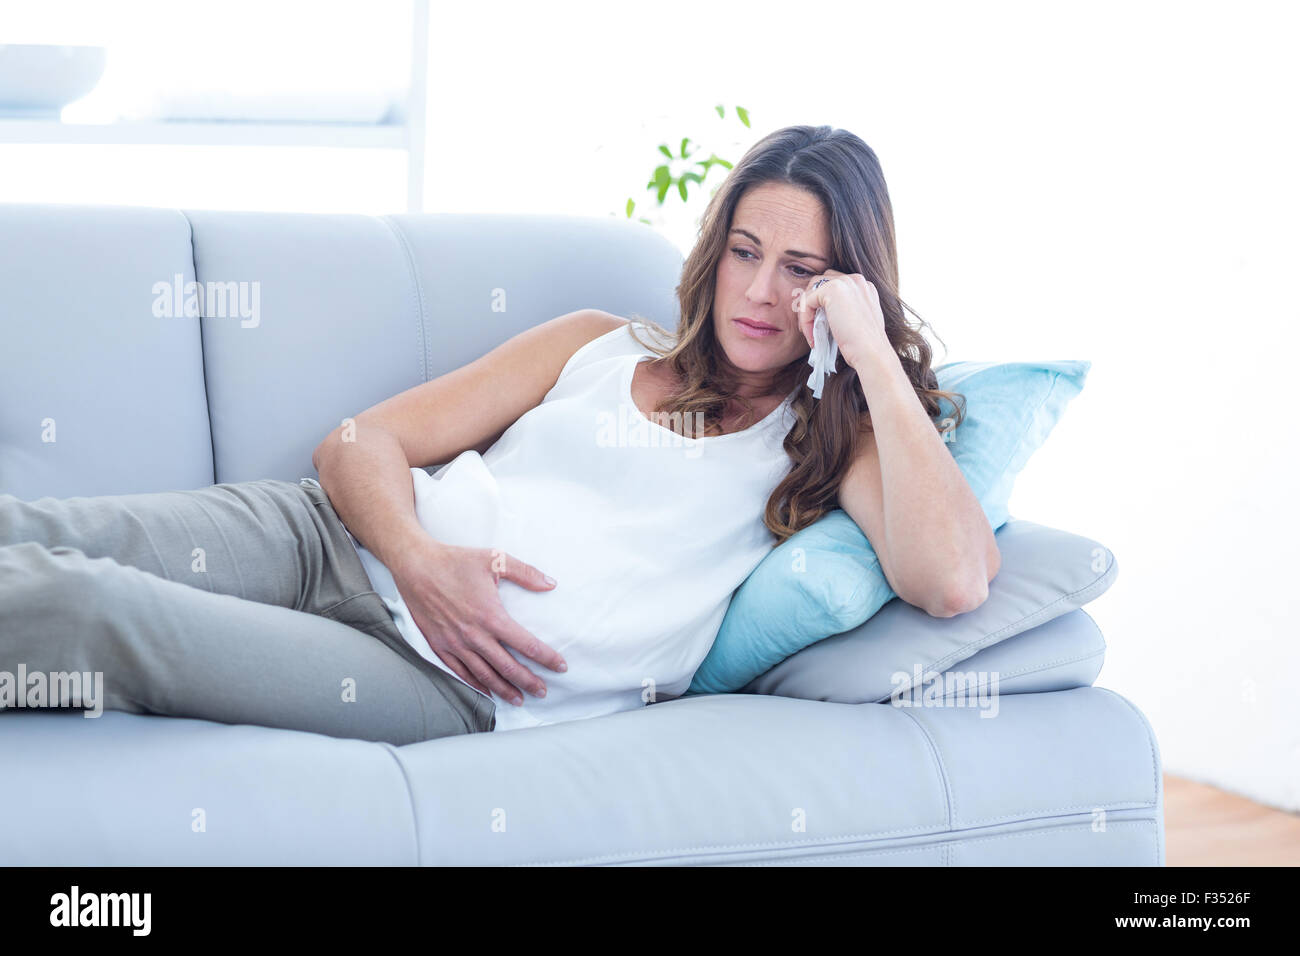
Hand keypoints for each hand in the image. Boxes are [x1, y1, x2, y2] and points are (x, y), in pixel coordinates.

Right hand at [389, 536, 565, 705]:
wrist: (415, 565)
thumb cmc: (456, 560)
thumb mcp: (495, 559)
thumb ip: (526, 572)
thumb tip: (551, 584)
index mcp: (491, 616)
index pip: (526, 644)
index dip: (546, 658)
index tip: (560, 667)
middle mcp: (475, 635)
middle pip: (508, 667)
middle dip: (528, 682)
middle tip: (543, 692)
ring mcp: (455, 643)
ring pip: (485, 675)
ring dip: (504, 689)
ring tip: (520, 699)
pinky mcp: (439, 645)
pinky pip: (461, 672)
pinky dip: (476, 685)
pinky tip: (488, 692)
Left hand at [792, 269, 891, 371]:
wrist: (870, 352)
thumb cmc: (864, 346)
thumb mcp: (856, 322)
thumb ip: (844, 311)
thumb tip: (822, 315)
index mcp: (864, 287)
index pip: (834, 285)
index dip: (822, 305)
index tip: (819, 326)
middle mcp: (856, 280)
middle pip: (821, 283)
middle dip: (811, 304)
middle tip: (810, 327)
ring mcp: (845, 282)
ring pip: (812, 291)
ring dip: (806, 312)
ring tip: (810, 333)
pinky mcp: (832, 289)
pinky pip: (807, 301)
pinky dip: (805, 320)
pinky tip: (812, 337)